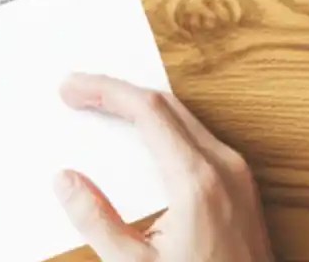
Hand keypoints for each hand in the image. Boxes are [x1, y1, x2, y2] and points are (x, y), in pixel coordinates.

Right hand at [54, 74, 273, 261]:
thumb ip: (97, 221)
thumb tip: (66, 181)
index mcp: (197, 181)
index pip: (148, 111)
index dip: (105, 91)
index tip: (73, 88)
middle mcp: (224, 165)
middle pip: (166, 104)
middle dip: (119, 92)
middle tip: (78, 93)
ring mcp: (238, 171)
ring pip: (184, 117)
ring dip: (142, 108)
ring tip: (102, 109)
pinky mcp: (242, 181)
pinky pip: (200, 137)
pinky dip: (165, 127)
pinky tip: (140, 136)